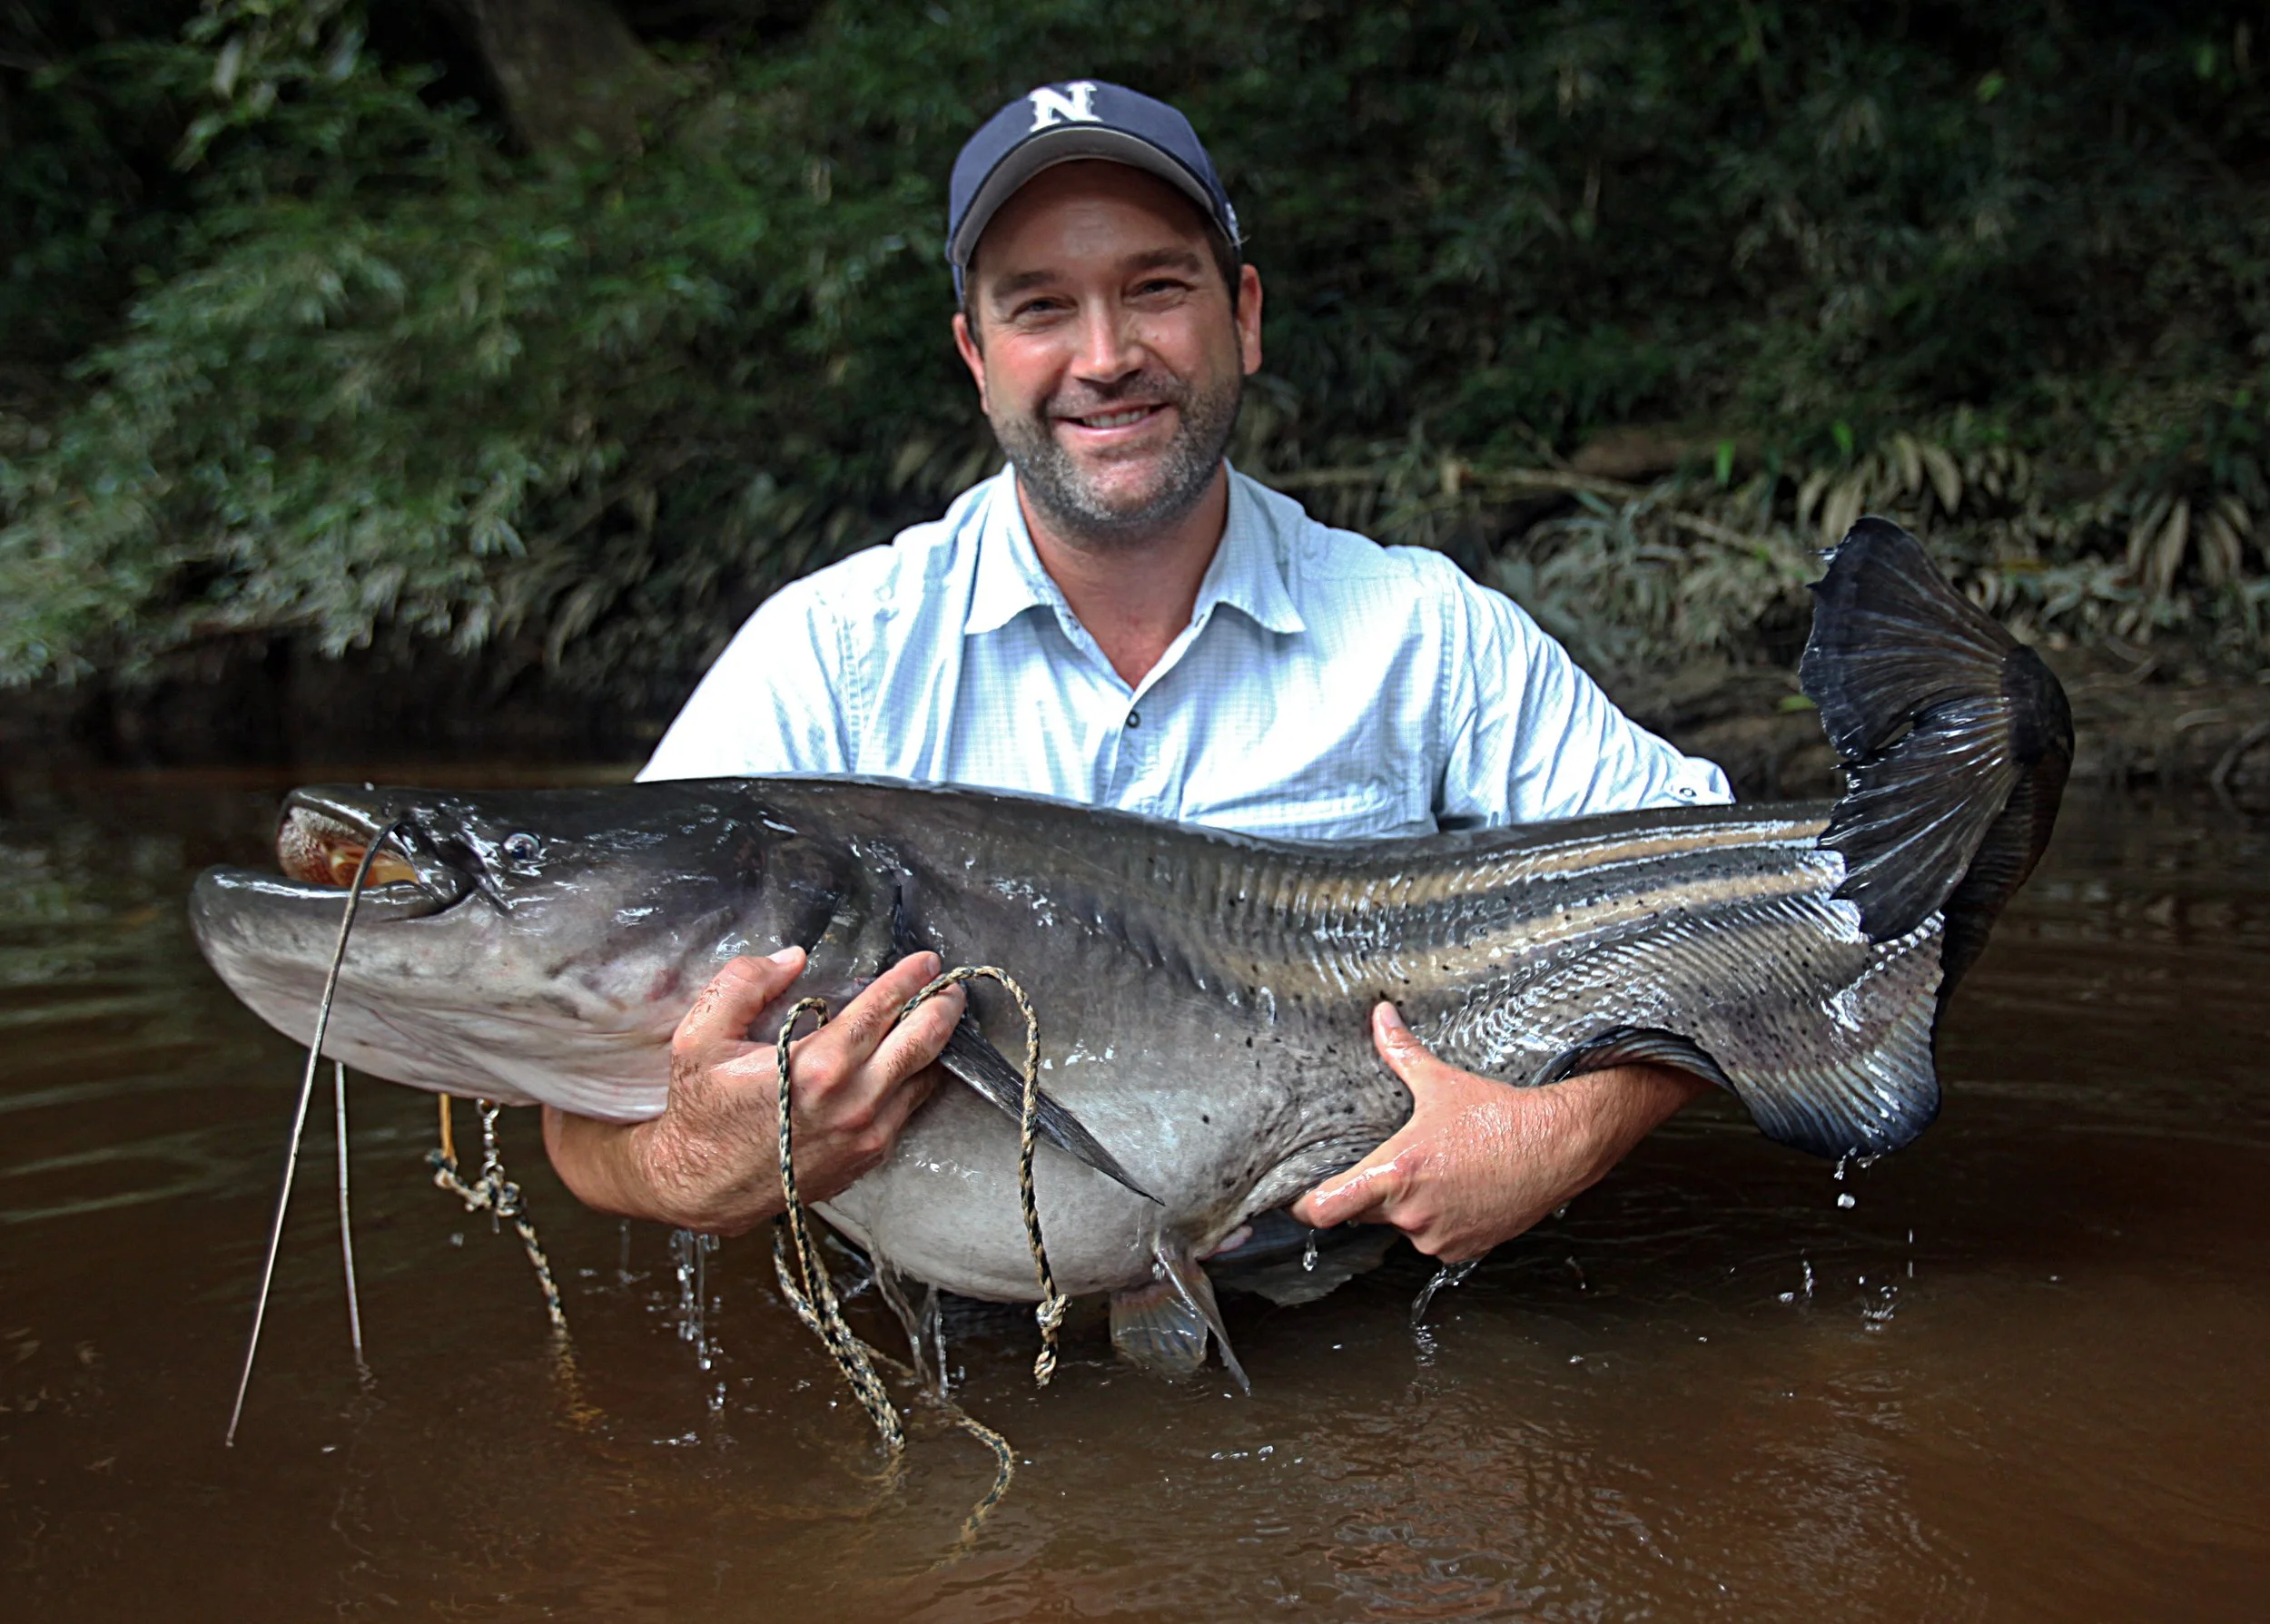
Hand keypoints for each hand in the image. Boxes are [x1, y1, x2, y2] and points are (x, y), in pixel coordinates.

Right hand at [541, 947, 963, 1234]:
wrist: (699, 1187)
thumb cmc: (700, 1110)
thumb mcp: (700, 1037)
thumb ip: (743, 984)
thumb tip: (792, 958)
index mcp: (816, 1068)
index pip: (882, 1010)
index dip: (909, 979)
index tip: (927, 960)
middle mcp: (853, 1103)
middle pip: (923, 1043)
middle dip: (943, 1008)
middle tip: (950, 987)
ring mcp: (866, 1135)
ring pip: (925, 1079)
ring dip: (935, 1045)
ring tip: (938, 1018)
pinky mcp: (868, 1157)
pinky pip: (909, 1109)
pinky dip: (917, 1080)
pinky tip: (911, 1062)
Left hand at [1288, 1002, 1707, 1260]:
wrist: (1557, 1145)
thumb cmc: (1498, 1116)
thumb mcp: (1440, 1082)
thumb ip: (1400, 1053)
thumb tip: (1380, 1016)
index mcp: (1395, 1172)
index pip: (1324, 1209)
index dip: (1305, 1205)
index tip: (1299, 1196)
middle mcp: (1411, 1212)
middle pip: (1361, 1214)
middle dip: (1368, 1194)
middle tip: (1387, 1167)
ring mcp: (1438, 1235)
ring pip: (1401, 1227)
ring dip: (1409, 1208)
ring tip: (1437, 1174)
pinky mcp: (1463, 1250)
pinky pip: (1435, 1240)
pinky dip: (1440, 1222)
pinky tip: (1460, 1192)